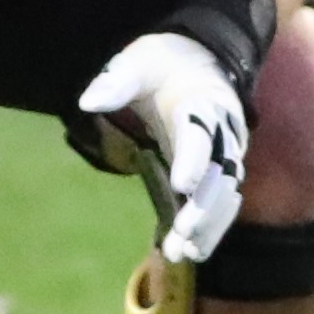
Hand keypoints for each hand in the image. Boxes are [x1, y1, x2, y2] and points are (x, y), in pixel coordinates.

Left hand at [77, 32, 248, 263]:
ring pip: (225, 193)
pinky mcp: (216, 170)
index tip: (182, 186)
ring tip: (187, 253)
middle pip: (220, 172)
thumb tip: (88, 102)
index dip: (194, 160)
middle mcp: (220, 131)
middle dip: (205, 205)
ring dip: (210, 224)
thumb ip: (116, 81)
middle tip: (184, 233)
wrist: (199, 60)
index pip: (200, 133)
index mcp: (200, 101)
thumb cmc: (162, 63)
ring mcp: (223, 153)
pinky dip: (211, 227)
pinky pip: (220, 202)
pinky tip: (192, 253)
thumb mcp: (137, 62)